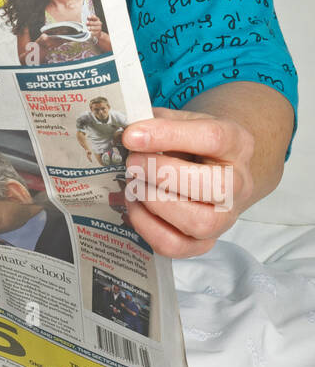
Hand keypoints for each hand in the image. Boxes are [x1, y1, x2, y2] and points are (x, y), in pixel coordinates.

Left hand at [85, 15, 110, 51]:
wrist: (97, 37)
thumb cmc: (91, 30)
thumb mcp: (89, 26)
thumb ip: (88, 23)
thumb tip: (83, 21)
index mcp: (97, 21)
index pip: (96, 18)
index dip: (93, 17)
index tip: (88, 17)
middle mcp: (99, 25)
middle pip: (98, 23)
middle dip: (92, 23)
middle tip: (87, 23)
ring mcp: (99, 30)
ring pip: (98, 28)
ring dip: (93, 28)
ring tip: (88, 28)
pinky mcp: (98, 34)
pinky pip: (97, 34)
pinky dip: (93, 33)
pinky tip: (90, 33)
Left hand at [120, 106, 255, 257]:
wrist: (213, 168)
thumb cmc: (193, 142)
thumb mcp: (182, 120)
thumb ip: (158, 122)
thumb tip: (127, 133)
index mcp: (237, 143)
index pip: (212, 138)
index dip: (168, 136)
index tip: (131, 135)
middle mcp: (239, 184)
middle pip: (213, 186)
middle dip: (163, 174)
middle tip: (132, 162)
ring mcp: (225, 218)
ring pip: (198, 222)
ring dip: (154, 202)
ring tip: (133, 184)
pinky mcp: (204, 242)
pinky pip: (175, 246)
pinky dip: (146, 226)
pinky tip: (135, 204)